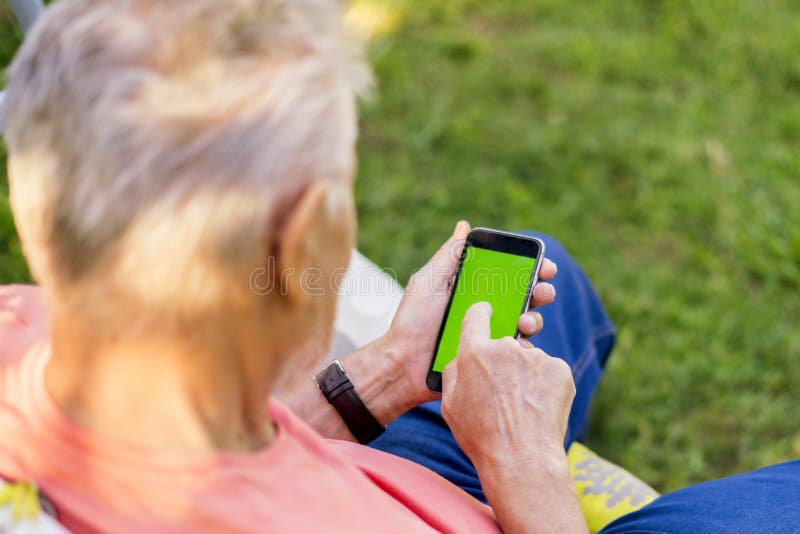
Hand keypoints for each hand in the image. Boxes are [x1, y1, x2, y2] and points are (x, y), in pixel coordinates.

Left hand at [378, 221, 558, 409]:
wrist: (402, 364)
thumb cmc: (411, 321)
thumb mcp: (428, 282)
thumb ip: (449, 256)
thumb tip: (464, 225)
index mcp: (472, 290)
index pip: (508, 275)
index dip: (530, 268)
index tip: (544, 265)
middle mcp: (485, 311)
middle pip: (524, 298)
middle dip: (541, 291)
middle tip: (543, 291)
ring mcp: (489, 335)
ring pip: (524, 324)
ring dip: (534, 318)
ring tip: (526, 320)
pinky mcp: (489, 359)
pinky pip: (514, 352)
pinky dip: (523, 346)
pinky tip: (519, 342)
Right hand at [441, 302, 582, 533]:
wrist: (522, 458)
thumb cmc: (481, 435)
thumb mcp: (450, 405)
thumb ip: (453, 372)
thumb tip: (462, 359)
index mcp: (475, 353)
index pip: (476, 316)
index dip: (480, 314)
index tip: (484, 314)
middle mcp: (506, 347)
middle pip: (504, 344)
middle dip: (502, 362)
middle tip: (502, 393)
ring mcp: (536, 357)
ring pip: (528, 359)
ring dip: (525, 375)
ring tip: (521, 407)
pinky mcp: (560, 369)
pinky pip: (549, 370)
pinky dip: (545, 384)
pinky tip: (538, 407)